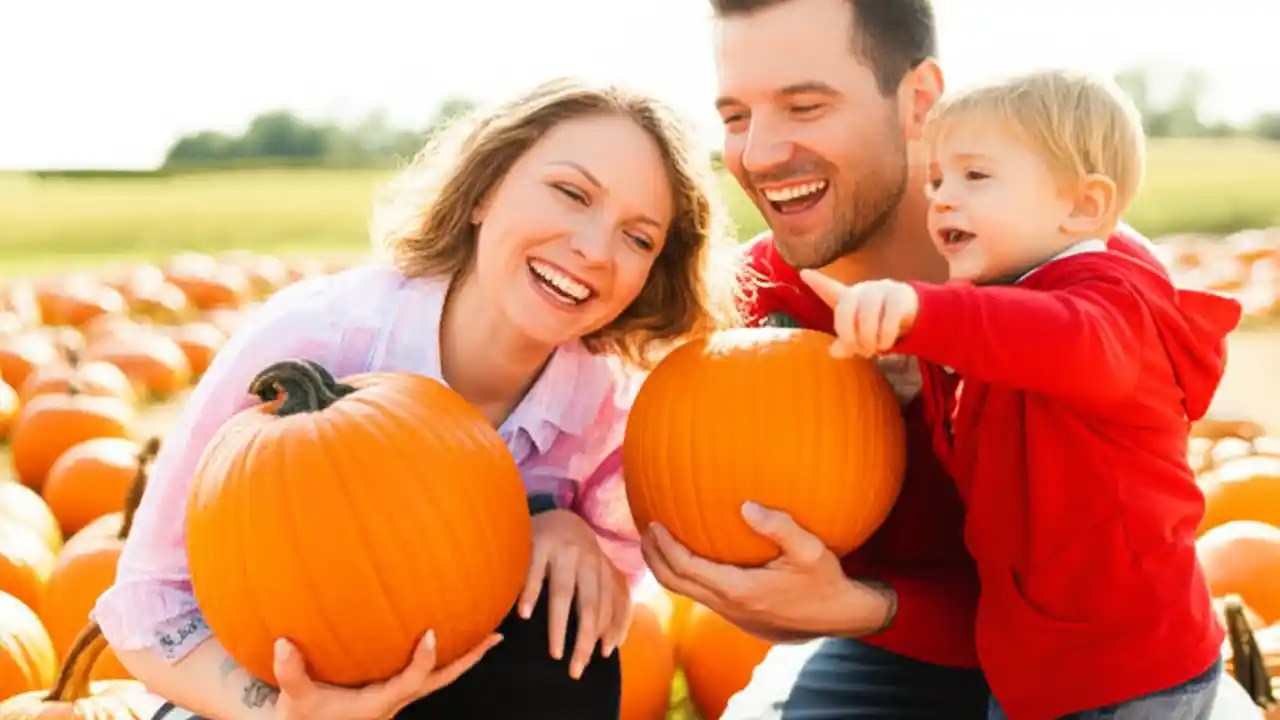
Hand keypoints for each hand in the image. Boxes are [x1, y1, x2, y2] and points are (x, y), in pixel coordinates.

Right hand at [270, 630, 500, 719]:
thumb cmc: (302, 716)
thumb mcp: (294, 699)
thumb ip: (291, 672)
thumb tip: (283, 643)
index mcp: (378, 703)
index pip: (411, 681)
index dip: (424, 660)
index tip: (432, 633)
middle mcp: (395, 701)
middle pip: (440, 680)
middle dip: (468, 659)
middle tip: (494, 636)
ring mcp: (396, 697)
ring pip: (437, 677)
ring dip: (462, 657)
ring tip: (486, 632)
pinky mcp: (393, 691)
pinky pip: (424, 673)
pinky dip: (439, 657)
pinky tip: (446, 635)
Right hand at [517, 509, 629, 678]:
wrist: (555, 514)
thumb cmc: (576, 555)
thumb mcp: (597, 572)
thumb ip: (607, 599)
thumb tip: (612, 644)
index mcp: (604, 566)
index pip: (614, 602)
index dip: (613, 629)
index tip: (604, 655)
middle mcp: (588, 557)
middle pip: (590, 605)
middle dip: (585, 641)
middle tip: (576, 670)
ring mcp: (563, 549)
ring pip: (563, 593)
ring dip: (559, 626)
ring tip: (556, 652)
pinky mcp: (538, 542)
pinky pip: (533, 572)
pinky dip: (530, 593)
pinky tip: (523, 614)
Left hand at [641, 502, 894, 640]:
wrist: (839, 618)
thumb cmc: (825, 580)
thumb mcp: (810, 550)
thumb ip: (779, 526)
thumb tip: (746, 505)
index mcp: (740, 590)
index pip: (687, 568)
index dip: (665, 546)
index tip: (653, 523)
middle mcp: (729, 606)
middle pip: (674, 584)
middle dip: (653, 557)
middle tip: (644, 530)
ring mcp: (731, 615)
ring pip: (686, 593)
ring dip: (666, 568)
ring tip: (657, 542)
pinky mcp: (737, 618)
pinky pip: (701, 596)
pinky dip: (686, 576)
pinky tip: (691, 556)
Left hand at [799, 270, 918, 357]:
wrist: (911, 313)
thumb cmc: (878, 323)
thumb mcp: (860, 335)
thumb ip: (846, 343)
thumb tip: (834, 352)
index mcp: (849, 298)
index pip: (830, 289)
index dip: (818, 283)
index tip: (802, 272)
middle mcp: (862, 290)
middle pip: (845, 308)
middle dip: (849, 334)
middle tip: (858, 352)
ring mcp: (881, 290)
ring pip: (867, 314)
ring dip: (868, 338)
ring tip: (872, 351)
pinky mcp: (900, 296)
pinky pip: (889, 317)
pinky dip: (885, 336)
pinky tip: (885, 345)